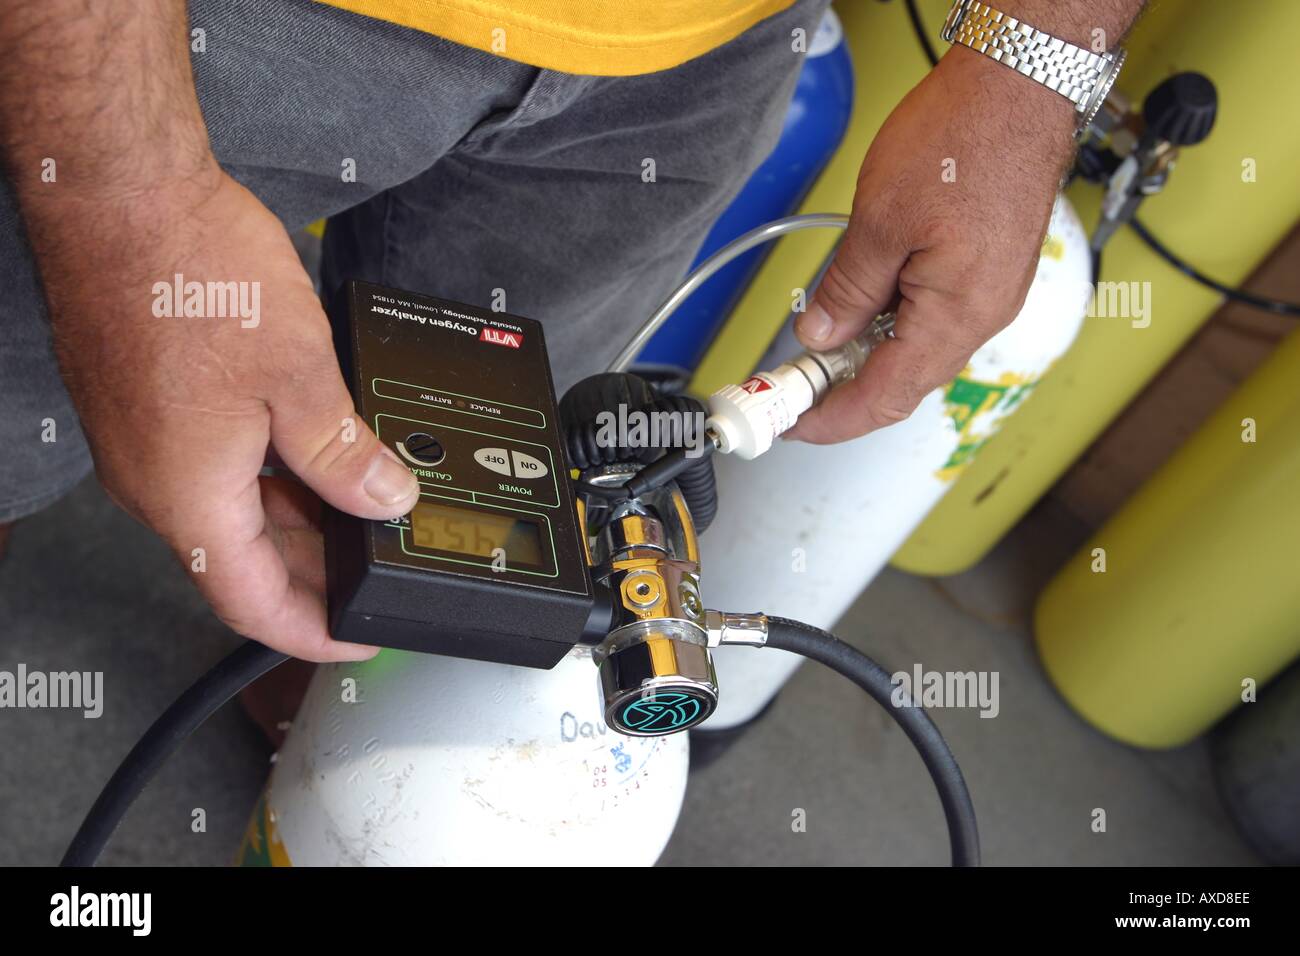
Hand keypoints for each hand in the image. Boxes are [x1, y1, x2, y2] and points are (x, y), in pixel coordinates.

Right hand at [24, 168, 419, 659]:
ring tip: (364, 508)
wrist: (121, 193)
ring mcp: (147, 444)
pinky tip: (317, 453)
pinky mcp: (150, 407)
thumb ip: (345, 454)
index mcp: (188, 498)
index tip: (362, 635)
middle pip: (245, 561)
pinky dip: (269, 475)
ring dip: (297, 519)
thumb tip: (384, 501)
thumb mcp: (301, 376)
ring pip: (232, 512)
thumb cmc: (190, 272)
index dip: (315, 631)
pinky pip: (215, 468)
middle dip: (317, 572)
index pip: (255, 603)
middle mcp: (158, 484)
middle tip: (380, 565)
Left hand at [788, 47, 1077, 443]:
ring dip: (866, 355)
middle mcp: (983, 316)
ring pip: (917, 351)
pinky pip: (935, 319)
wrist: (1019, 85)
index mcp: (957, 317)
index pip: (885, 397)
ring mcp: (991, 295)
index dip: (833, 419)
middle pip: (903, 382)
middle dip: (843, 391)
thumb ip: (847, 290)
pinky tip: (861, 306)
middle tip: (793, 386)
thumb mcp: (879, 222)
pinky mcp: (990, 272)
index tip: (793, 424)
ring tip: (817, 344)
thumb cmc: (963, 138)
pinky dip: (892, 325)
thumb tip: (820, 336)